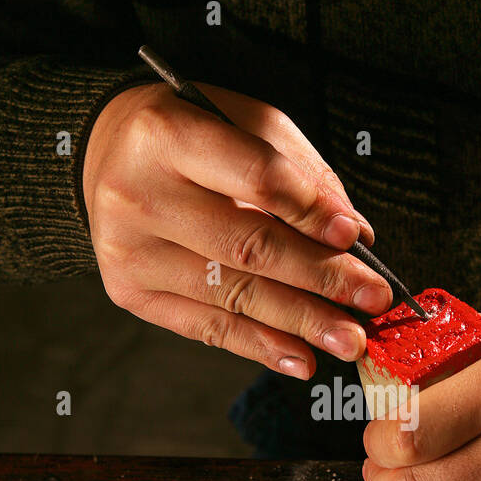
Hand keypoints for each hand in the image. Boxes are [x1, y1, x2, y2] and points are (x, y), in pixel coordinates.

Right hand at [82, 82, 392, 377]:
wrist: (109, 155)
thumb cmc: (190, 134)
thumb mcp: (245, 123)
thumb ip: (301, 172)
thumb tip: (354, 234)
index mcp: (167, 134)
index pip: (256, 178)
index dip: (310, 211)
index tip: (354, 237)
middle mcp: (139, 195)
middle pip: (248, 246)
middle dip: (321, 278)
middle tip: (372, 299)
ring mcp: (131, 250)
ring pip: (233, 294)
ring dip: (300, 322)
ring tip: (348, 339)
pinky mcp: (131, 292)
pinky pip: (207, 327)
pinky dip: (259, 345)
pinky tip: (299, 358)